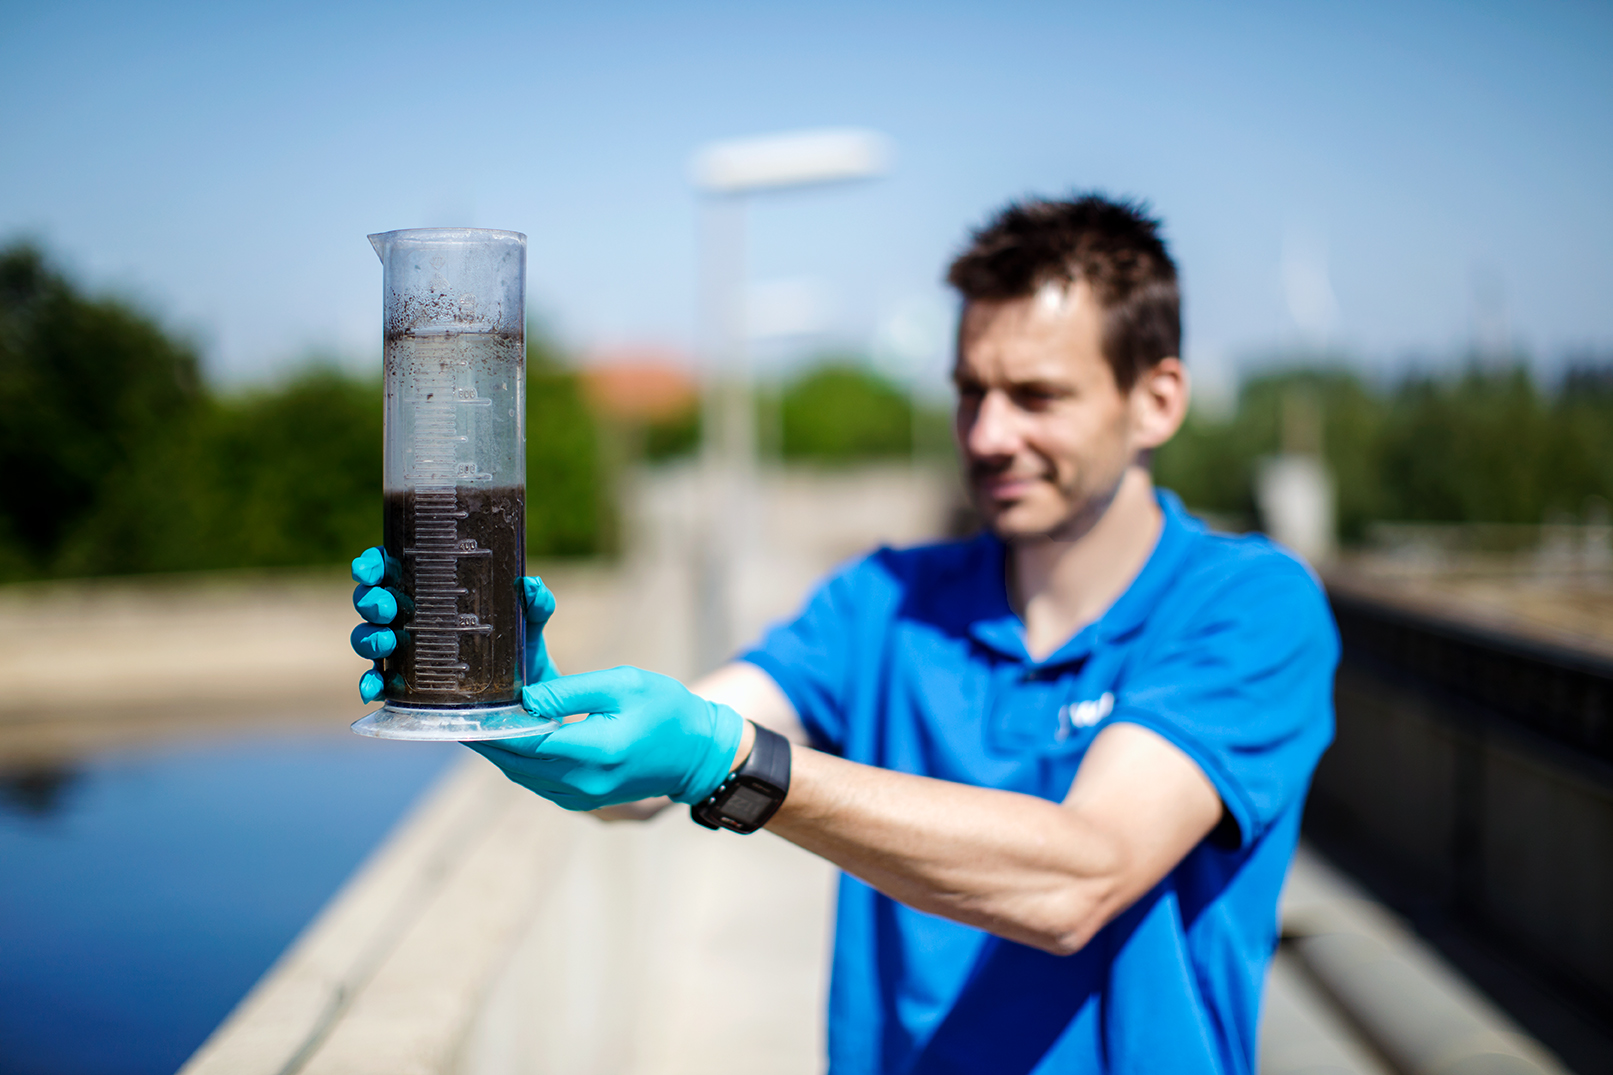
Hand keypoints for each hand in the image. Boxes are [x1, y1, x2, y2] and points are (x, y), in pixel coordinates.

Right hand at [348, 546, 559, 701]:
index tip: (372, 568)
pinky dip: (371, 684)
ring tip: (387, 642)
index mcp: (433, 591)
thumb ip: (536, 602)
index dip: (374, 564)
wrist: (530, 691)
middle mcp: (413, 617)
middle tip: (385, 607)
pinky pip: (380, 683)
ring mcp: (408, 652)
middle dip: (369, 601)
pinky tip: (374, 688)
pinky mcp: (409, 686)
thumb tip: (531, 585)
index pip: (393, 568)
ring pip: (368, 639)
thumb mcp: (530, 619)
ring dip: (367, 639)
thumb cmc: (521, 641)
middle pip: (372, 601)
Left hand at [465, 667, 744, 810]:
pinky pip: (537, 781)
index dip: (491, 726)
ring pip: (522, 775)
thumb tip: (525, 699)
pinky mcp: (583, 799)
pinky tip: (507, 740)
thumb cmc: (667, 709)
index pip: (526, 740)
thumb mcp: (624, 684)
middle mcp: (584, 782)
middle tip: (457, 714)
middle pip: (516, 762)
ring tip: (476, 723)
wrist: (698, 753)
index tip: (463, 708)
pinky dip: (518, 762)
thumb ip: (571, 690)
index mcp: (597, 750)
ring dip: (499, 752)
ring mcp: (583, 796)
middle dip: (486, 739)